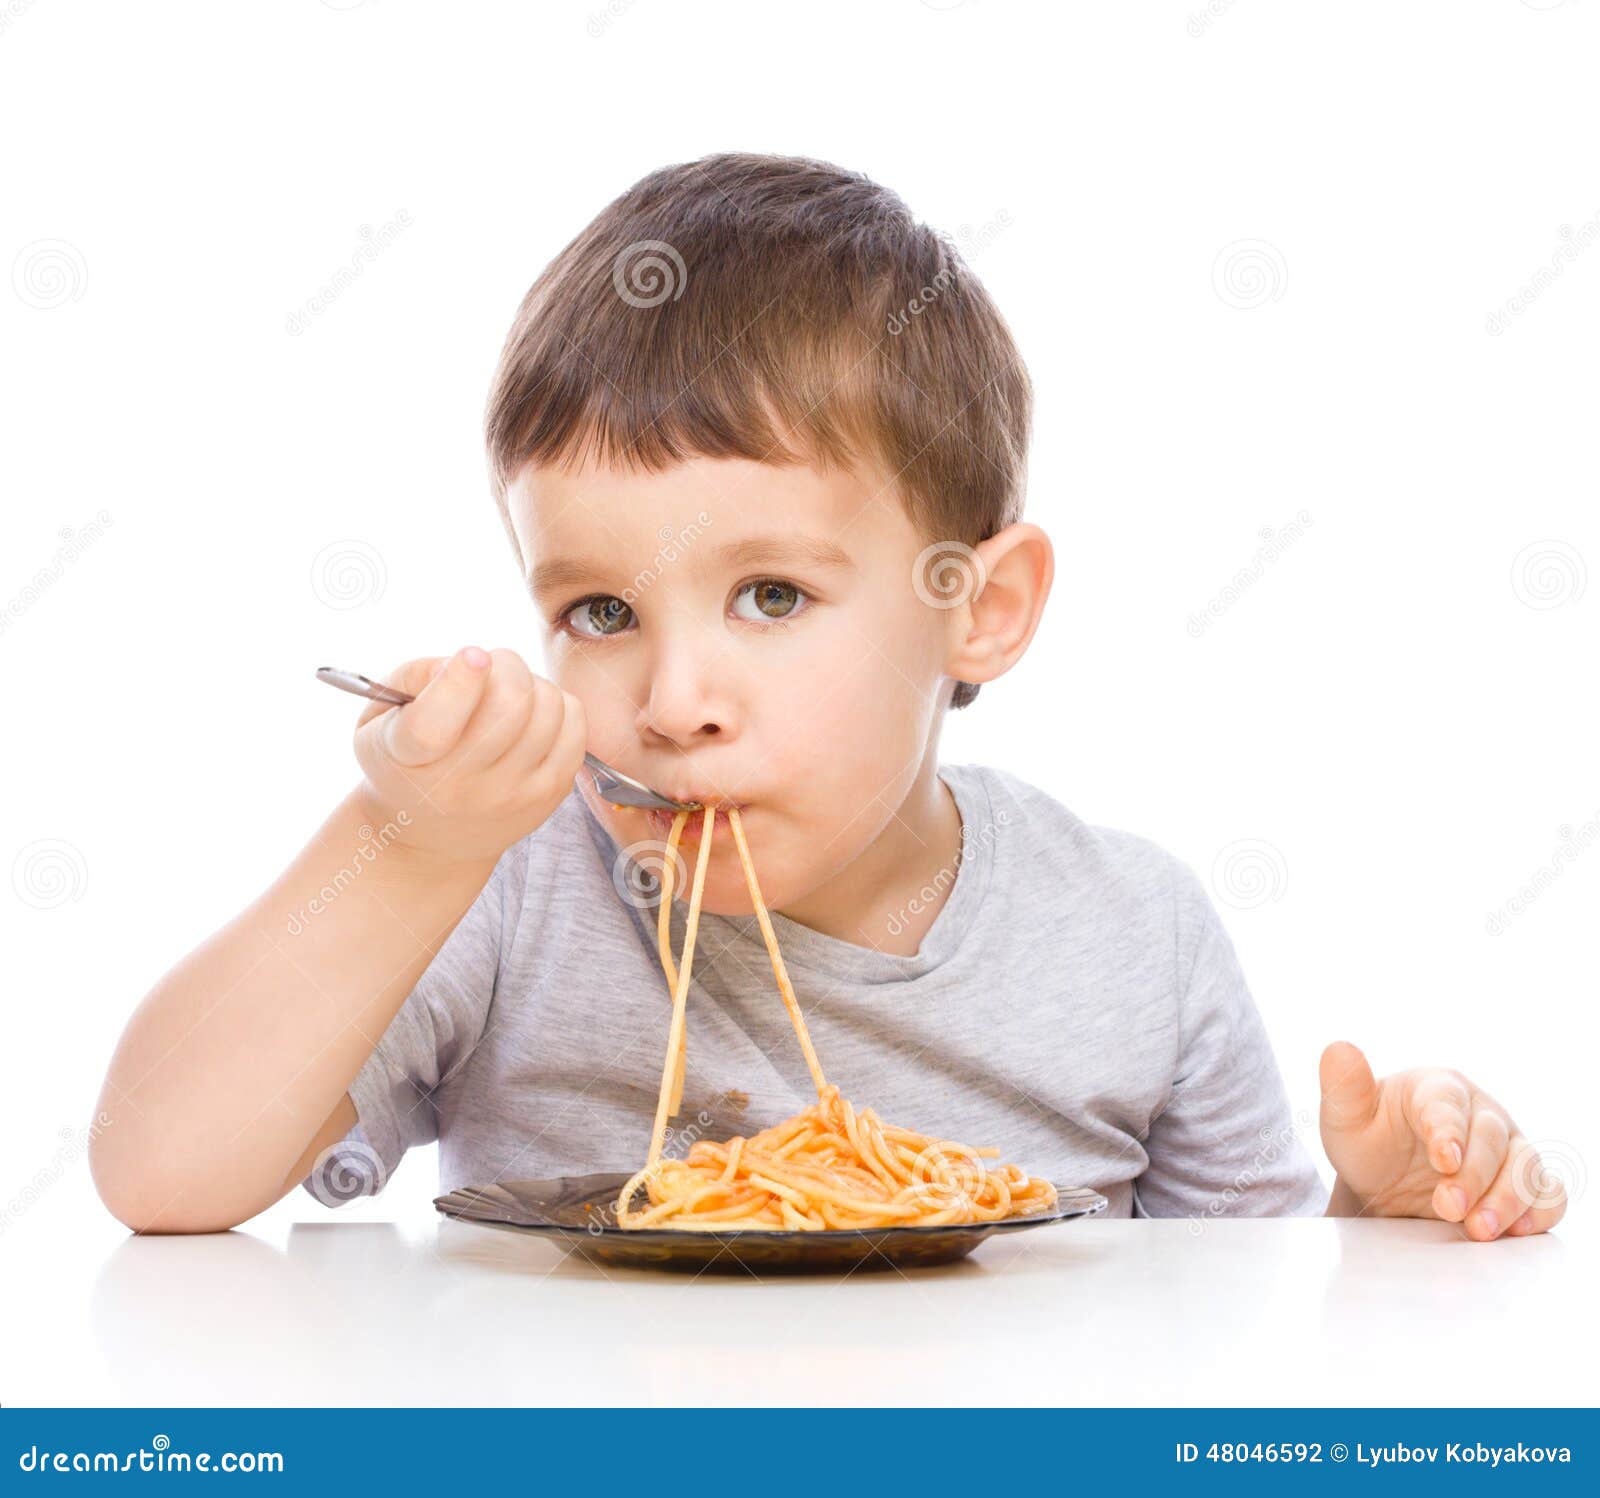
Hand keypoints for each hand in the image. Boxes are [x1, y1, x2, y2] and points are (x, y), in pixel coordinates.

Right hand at [352, 646, 586, 864]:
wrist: (430, 837)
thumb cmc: (405, 760)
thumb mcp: (379, 718)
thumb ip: (418, 677)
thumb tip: (476, 660)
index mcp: (408, 759)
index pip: (433, 727)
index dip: (460, 682)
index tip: (473, 655)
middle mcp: (463, 786)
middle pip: (510, 702)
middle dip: (505, 665)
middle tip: (489, 671)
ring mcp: (512, 794)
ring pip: (549, 705)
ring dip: (532, 685)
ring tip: (507, 698)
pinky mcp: (550, 794)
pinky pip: (575, 722)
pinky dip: (558, 705)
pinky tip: (532, 717)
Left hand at [1318, 1041, 1566, 1239]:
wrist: (1387, 1184)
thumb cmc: (1368, 1142)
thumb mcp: (1345, 1120)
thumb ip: (1343, 1088)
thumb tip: (1339, 1047)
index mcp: (1436, 1088)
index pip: (1447, 1104)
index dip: (1447, 1130)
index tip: (1443, 1159)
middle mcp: (1480, 1111)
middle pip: (1491, 1139)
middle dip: (1472, 1177)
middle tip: (1448, 1208)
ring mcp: (1507, 1147)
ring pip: (1526, 1166)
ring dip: (1508, 1200)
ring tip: (1480, 1230)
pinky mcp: (1523, 1182)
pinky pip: (1548, 1194)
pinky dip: (1540, 1211)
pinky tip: (1518, 1230)